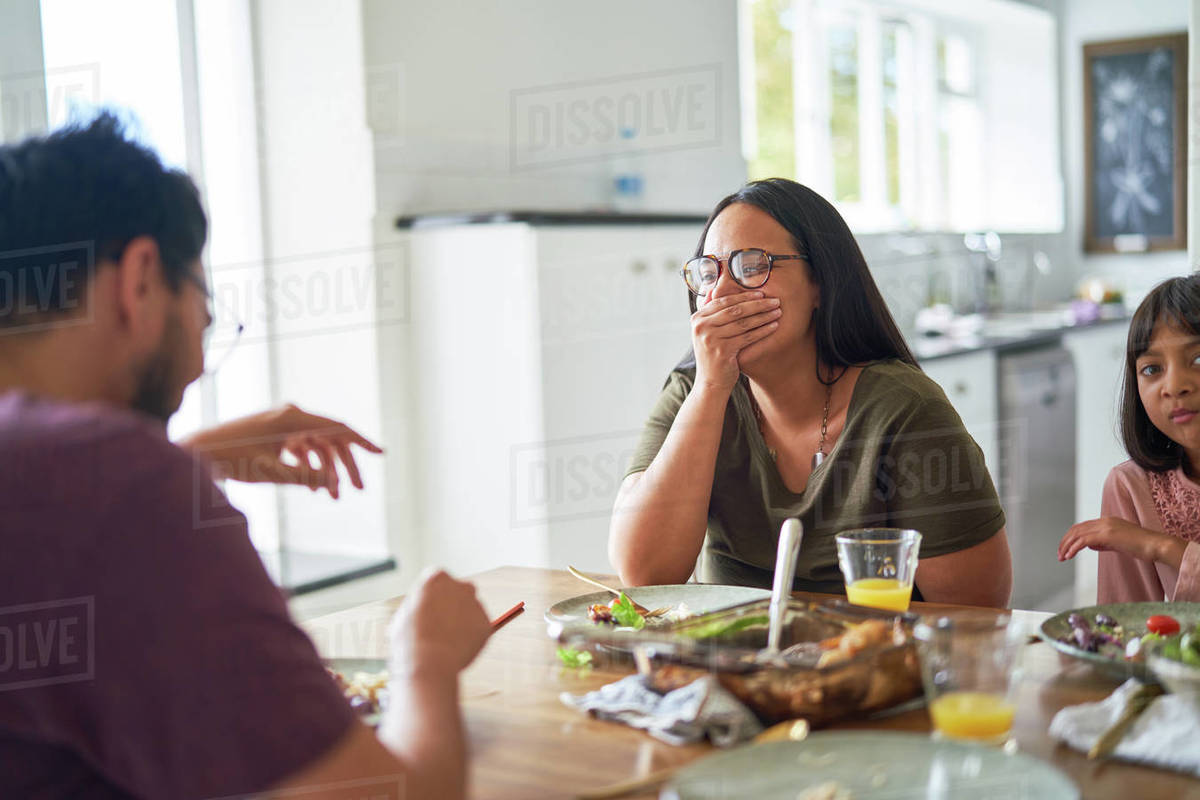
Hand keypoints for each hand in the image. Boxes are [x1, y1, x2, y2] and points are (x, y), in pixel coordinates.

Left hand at [180, 403, 382, 497]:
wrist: (195, 454)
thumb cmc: (230, 460)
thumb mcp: (272, 473)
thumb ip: (307, 479)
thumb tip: (334, 485)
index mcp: (293, 417)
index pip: (338, 428)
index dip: (362, 443)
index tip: (381, 455)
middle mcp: (290, 415)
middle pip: (329, 440)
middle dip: (345, 466)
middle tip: (359, 491)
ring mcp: (281, 424)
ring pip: (316, 447)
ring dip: (326, 471)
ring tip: (333, 498)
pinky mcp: (272, 433)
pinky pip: (301, 449)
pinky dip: (309, 467)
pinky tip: (314, 488)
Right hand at [388, 568, 490, 679]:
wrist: (428, 663)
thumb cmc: (409, 641)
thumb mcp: (403, 614)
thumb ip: (417, 604)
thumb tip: (423, 607)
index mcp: (437, 578)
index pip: (438, 579)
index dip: (432, 596)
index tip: (428, 609)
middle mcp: (460, 586)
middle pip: (459, 592)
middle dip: (452, 605)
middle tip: (439, 626)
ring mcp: (475, 604)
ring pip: (470, 611)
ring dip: (463, 622)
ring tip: (446, 642)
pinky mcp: (486, 623)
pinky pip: (479, 629)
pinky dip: (472, 637)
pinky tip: (456, 648)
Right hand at [690, 290, 780, 390]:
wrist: (710, 382)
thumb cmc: (714, 355)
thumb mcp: (707, 332)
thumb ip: (711, 313)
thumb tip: (715, 288)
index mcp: (697, 318)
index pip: (723, 301)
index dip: (744, 296)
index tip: (761, 293)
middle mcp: (701, 327)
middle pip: (734, 310)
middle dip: (757, 304)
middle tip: (774, 301)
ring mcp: (710, 339)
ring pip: (743, 322)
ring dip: (763, 316)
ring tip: (777, 312)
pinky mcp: (722, 351)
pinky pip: (747, 337)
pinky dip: (762, 330)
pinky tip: (774, 326)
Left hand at [1057, 517, 1178, 564]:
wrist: (1156, 545)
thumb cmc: (1141, 546)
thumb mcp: (1118, 543)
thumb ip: (1103, 543)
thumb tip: (1090, 545)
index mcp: (1107, 521)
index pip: (1082, 527)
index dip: (1071, 538)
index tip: (1065, 549)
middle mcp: (1104, 521)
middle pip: (1076, 529)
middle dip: (1065, 542)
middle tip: (1059, 555)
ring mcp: (1105, 526)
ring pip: (1077, 534)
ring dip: (1067, 546)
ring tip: (1062, 557)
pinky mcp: (1107, 534)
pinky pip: (1084, 540)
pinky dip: (1074, 548)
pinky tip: (1069, 556)